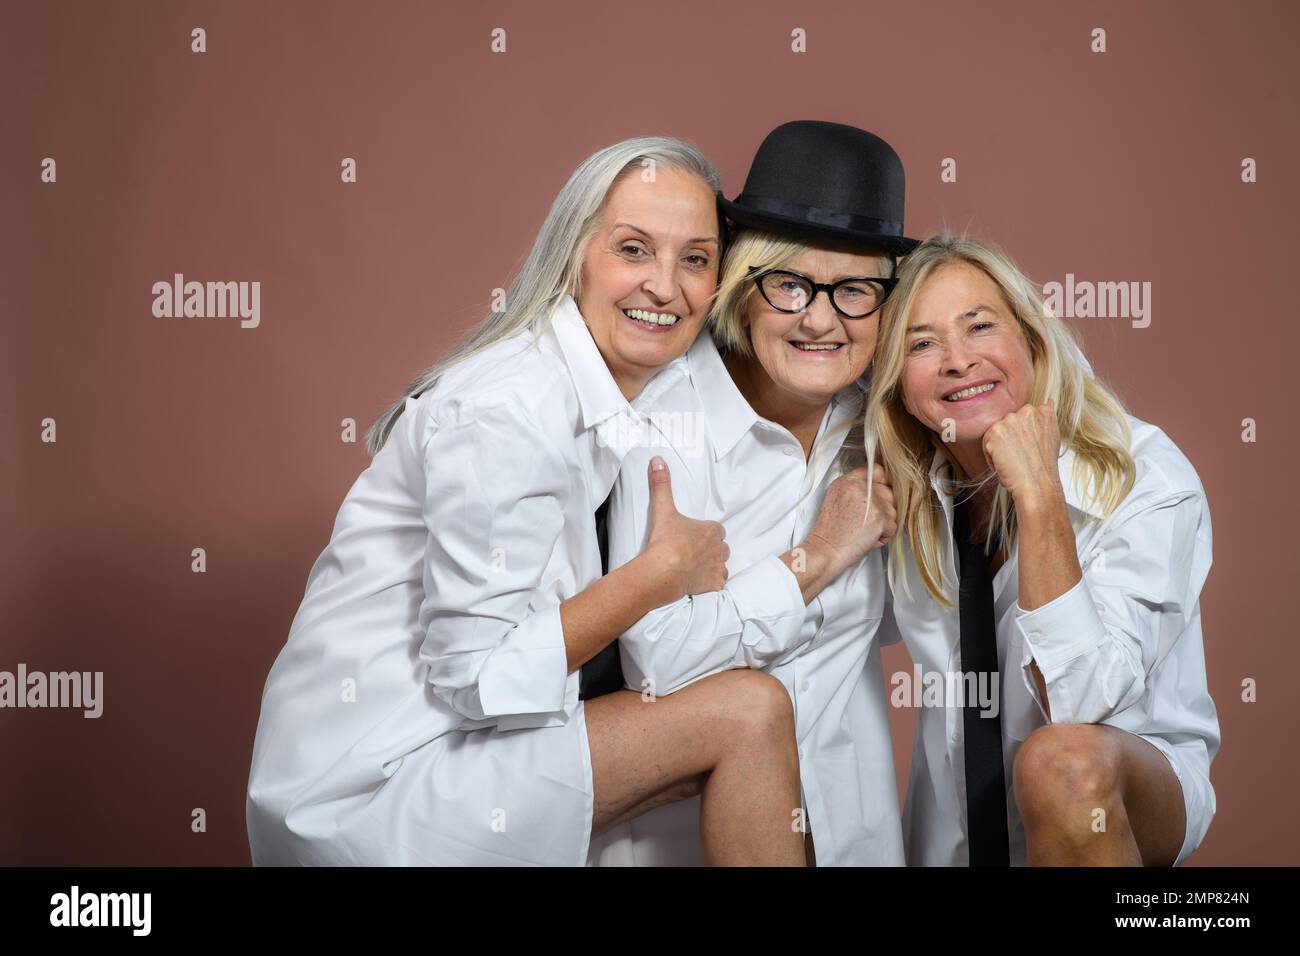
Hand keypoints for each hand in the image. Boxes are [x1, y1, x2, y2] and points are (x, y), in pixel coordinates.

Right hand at [642, 457, 728, 598]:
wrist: (663, 571)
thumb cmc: (665, 540)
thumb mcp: (662, 509)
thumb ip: (661, 484)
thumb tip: (657, 460)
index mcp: (710, 531)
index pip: (717, 530)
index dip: (708, 533)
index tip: (696, 537)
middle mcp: (718, 549)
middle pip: (722, 548)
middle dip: (712, 550)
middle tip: (694, 553)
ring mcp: (717, 569)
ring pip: (722, 566)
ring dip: (713, 567)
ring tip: (696, 570)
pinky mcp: (713, 586)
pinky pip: (718, 585)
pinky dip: (712, 585)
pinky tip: (700, 585)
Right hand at [802, 463, 897, 581]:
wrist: (825, 550)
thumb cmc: (830, 532)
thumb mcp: (835, 499)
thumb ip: (855, 489)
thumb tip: (877, 488)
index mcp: (847, 481)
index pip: (876, 470)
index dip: (884, 481)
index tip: (883, 491)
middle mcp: (860, 488)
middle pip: (888, 491)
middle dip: (884, 508)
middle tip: (867, 520)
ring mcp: (872, 502)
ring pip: (893, 510)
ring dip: (884, 523)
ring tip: (865, 530)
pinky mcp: (880, 518)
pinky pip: (893, 526)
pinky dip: (884, 536)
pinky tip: (868, 538)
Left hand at [981, 399, 1064, 508]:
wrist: (1037, 484)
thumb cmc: (1044, 467)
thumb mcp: (1053, 436)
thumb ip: (1046, 419)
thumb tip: (1048, 403)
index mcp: (1044, 412)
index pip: (1025, 415)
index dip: (1022, 433)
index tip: (1024, 446)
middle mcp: (1027, 411)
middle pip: (1008, 422)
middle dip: (1010, 439)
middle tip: (1018, 457)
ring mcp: (1010, 420)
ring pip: (996, 432)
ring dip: (1000, 448)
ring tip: (1012, 462)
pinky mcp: (995, 432)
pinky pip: (986, 443)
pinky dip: (991, 457)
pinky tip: (1004, 466)